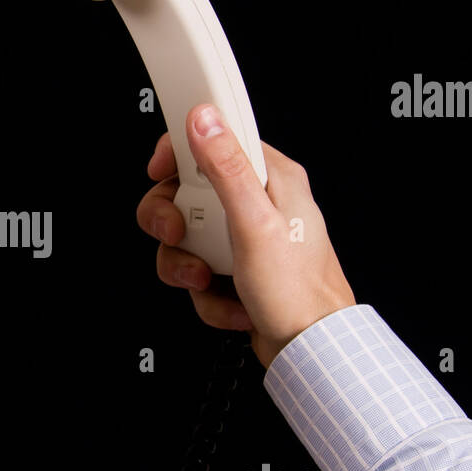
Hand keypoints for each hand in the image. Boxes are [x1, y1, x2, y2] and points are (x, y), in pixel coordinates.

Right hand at [135, 104, 356, 368]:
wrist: (310, 350)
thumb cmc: (298, 292)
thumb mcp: (255, 223)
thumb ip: (226, 168)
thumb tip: (205, 120)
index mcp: (273, 179)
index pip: (217, 141)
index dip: (181, 153)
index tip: (161, 170)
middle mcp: (260, 205)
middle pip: (189, 193)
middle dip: (174, 221)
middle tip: (180, 233)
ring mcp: (246, 240)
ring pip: (188, 237)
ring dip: (189, 266)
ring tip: (208, 278)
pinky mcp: (238, 271)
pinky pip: (199, 271)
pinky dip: (209, 295)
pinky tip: (233, 301)